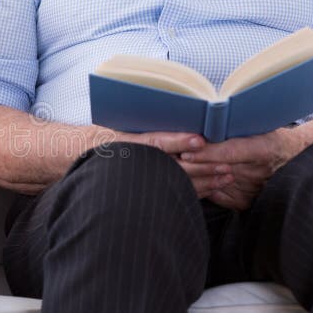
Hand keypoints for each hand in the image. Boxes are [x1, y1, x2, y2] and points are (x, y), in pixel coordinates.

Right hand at [107, 129, 234, 199]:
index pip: (157, 142)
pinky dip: (197, 191)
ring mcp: (144, 179)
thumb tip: (178, 120)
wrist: (86, 156)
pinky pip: (176, 191)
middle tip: (226, 164)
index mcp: (130, 143)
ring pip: (178, 181)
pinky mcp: (150, 190)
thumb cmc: (108, 140)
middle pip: (174, 165)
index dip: (179, 141)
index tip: (199, 140)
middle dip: (202, 167)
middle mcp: (138, 162)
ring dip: (205, 181)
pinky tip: (213, 187)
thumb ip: (148, 127)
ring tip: (226, 177)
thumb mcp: (121, 129)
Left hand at [178, 127, 303, 209]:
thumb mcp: (259, 126)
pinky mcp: (244, 201)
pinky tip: (183, 179)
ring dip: (192, 176)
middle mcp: (258, 172)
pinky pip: (214, 194)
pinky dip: (198, 186)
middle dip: (192, 165)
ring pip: (213, 184)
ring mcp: (251, 190)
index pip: (232, 151)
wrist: (295, 159)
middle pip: (218, 169)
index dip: (208, 152)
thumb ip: (235, 127)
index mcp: (264, 149)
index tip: (186, 150)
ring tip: (170, 166)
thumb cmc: (272, 136)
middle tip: (168, 156)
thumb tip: (204, 121)